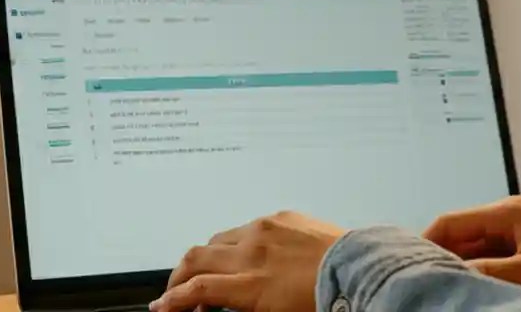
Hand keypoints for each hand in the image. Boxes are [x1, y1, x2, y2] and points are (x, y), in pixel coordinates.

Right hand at [152, 211, 343, 311]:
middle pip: (196, 258)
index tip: (162, 307)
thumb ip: (240, 305)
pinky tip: (247, 253)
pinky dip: (238, 241)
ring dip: (206, 256)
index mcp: (251, 284)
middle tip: (175, 289)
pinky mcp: (282, 216)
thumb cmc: (322, 301)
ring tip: (207, 270)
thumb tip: (218, 303)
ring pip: (219, 239)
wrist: (359, 270)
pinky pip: (249, 226)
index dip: (172, 300)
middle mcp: (253, 252)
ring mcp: (266, 229)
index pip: (196, 289)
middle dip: (178, 275)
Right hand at [425, 196, 520, 307]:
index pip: (450, 222)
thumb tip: (447, 274)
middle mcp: (512, 216)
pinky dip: (486, 273)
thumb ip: (485, 272)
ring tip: (448, 288)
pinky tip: (479, 290)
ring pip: (479, 250)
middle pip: (462, 236)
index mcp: (508, 212)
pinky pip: (498, 259)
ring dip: (465, 268)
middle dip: (444, 258)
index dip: (426, 243)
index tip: (409, 266)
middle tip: (424, 282)